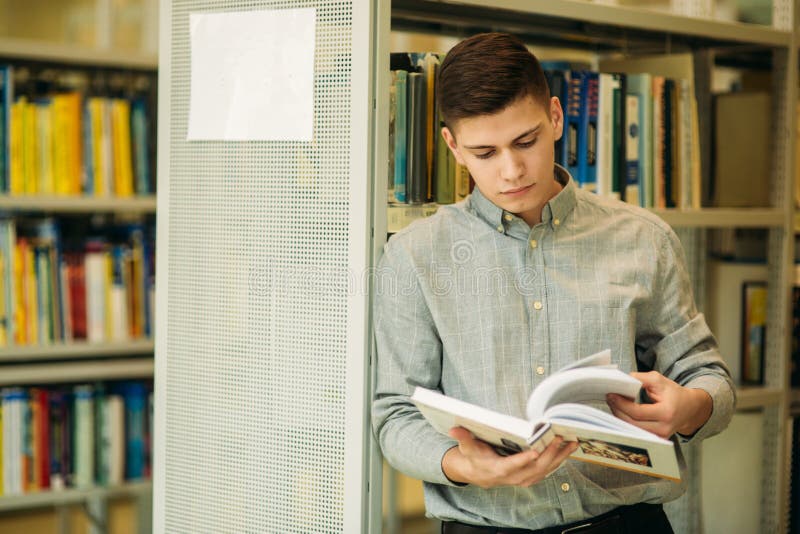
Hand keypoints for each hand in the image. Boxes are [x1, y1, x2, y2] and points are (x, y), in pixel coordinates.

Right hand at [441, 427, 577, 488]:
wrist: (477, 473)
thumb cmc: (474, 457)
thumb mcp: (466, 447)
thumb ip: (463, 437)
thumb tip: (454, 428)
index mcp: (497, 470)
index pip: (512, 466)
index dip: (524, 460)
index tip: (535, 450)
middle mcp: (512, 477)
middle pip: (534, 468)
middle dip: (548, 453)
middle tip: (559, 438)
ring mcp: (523, 479)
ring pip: (544, 470)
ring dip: (559, 457)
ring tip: (571, 443)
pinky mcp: (530, 477)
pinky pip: (547, 470)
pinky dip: (559, 460)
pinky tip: (567, 449)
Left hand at [606, 371, 712, 438]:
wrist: (690, 409)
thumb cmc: (674, 394)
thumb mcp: (659, 381)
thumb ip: (641, 378)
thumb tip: (623, 380)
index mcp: (667, 413)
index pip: (638, 412)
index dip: (621, 404)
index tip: (611, 395)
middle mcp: (664, 428)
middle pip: (632, 423)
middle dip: (617, 410)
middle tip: (609, 398)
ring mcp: (660, 436)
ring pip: (632, 429)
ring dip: (620, 416)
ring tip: (614, 404)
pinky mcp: (656, 439)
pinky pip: (637, 431)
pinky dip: (627, 422)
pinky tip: (622, 412)